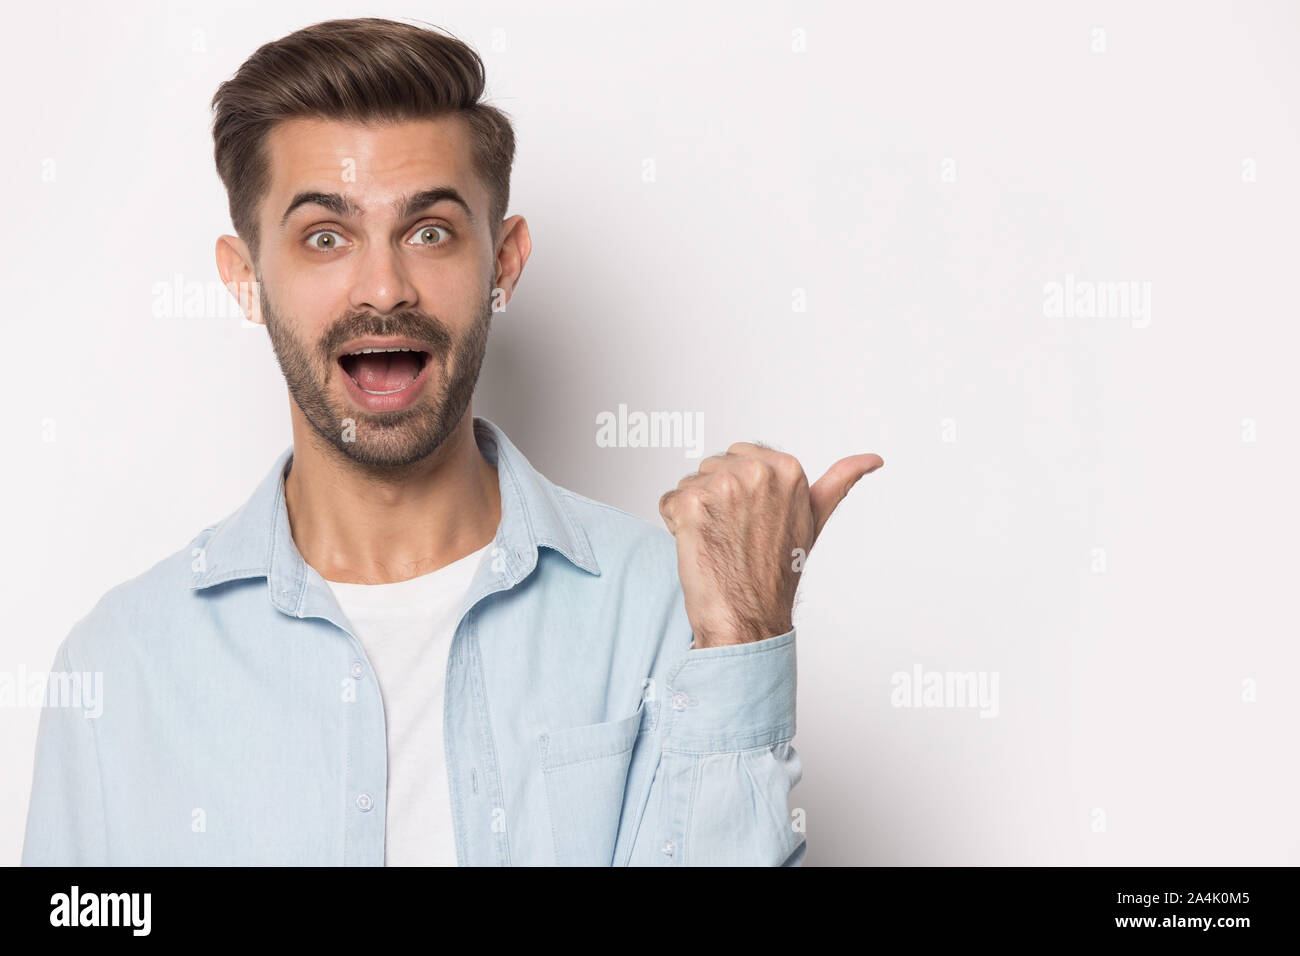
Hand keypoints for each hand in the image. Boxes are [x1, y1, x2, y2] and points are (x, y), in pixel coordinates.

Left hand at [658, 441, 882, 647]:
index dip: (739, 491)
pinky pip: (668, 502)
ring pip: (689, 484)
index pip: (738, 456)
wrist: (748, 616)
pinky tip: (699, 546)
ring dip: (695, 512)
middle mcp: (756, 471)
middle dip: (715, 498)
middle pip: (711, 467)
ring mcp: (723, 487)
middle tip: (736, 535)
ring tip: (720, 541)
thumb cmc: (778, 572)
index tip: (753, 521)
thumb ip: (840, 481)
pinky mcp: (692, 504)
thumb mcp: (815, 519)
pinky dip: (675, 525)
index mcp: (787, 468)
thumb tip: (873, 460)